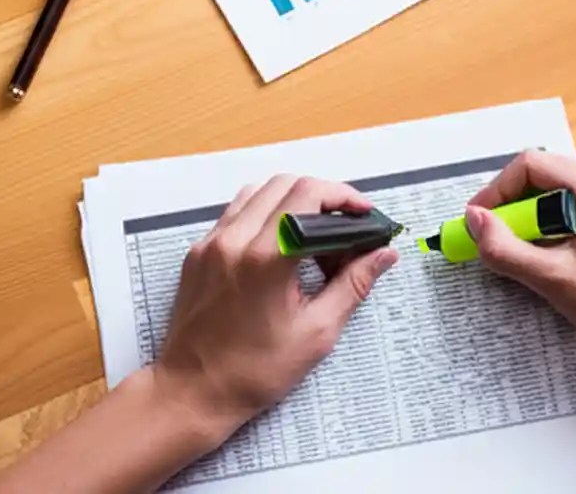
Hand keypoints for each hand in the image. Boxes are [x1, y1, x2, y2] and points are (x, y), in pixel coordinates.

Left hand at [154, 175, 397, 443]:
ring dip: (293, 201)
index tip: (364, 214)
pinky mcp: (198, 252)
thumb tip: (383, 255)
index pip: (309, 195)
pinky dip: (266, 214)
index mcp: (266, 258)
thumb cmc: (254, 371)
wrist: (192, 392)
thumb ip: (353, 284)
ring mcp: (211, 243)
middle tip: (346, 225)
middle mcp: (234, 240)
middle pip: (286, 184)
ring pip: (259, 191)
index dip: (344, 196)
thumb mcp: (317, 331)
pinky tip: (282, 245)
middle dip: (323, 196)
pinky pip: (236, 212)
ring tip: (315, 234)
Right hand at [466, 151, 575, 362]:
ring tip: (522, 255)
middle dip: (512, 207)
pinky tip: (546, 257)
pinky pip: (569, 208)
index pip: (531, 164)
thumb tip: (473, 220)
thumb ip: (505, 248)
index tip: (478, 223)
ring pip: (553, 192)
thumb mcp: (551, 277)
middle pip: (542, 175)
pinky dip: (548, 227)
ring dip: (530, 220)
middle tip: (495, 241)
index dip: (497, 190)